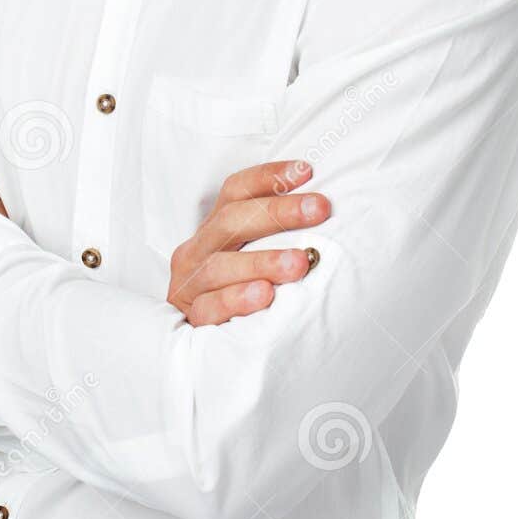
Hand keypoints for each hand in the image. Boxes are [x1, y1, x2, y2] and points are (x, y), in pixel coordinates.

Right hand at [166, 159, 329, 327]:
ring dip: (261, 261)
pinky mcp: (191, 320)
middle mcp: (198, 250)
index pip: (236, 191)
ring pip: (220, 266)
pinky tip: (265, 295)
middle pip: (231, 220)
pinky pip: (210, 308)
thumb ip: (280, 235)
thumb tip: (327, 207)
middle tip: (319, 208)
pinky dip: (237, 300)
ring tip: (298, 262)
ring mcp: (190, 284)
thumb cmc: (244, 291)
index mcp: (215, 228)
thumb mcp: (255, 256)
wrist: (202, 347)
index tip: (307, 171)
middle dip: (278, 212)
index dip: (268, 177)